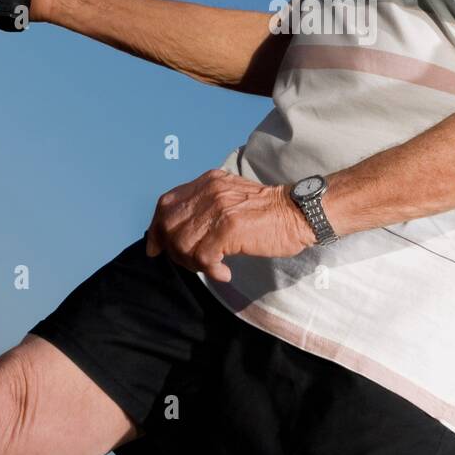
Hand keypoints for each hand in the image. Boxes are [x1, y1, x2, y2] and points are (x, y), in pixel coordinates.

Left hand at [145, 169, 315, 281]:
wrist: (299, 213)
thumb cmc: (267, 212)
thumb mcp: (231, 197)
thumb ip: (206, 206)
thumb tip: (176, 232)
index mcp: (208, 182)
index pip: (166, 203)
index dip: (156, 228)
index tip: (155, 247)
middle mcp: (209, 191)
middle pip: (169, 225)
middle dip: (173, 250)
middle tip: (192, 263)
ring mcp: (219, 208)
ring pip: (182, 244)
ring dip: (193, 264)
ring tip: (212, 268)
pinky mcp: (229, 228)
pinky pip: (203, 257)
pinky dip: (210, 271)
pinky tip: (224, 273)